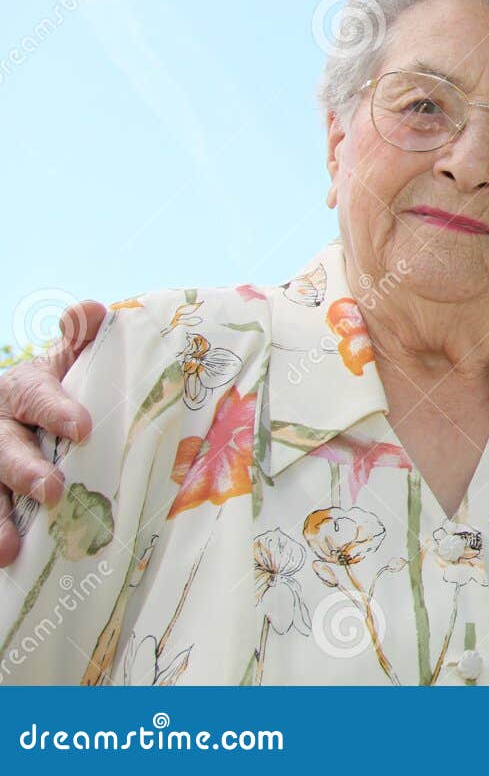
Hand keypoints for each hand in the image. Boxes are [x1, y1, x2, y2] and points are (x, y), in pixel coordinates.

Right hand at [0, 302, 101, 566]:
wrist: (20, 415)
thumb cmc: (58, 389)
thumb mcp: (67, 362)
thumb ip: (80, 339)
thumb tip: (93, 311)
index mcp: (20, 389)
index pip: (34, 396)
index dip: (55, 411)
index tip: (81, 429)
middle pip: (3, 449)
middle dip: (24, 471)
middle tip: (53, 490)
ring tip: (10, 549)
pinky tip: (2, 563)